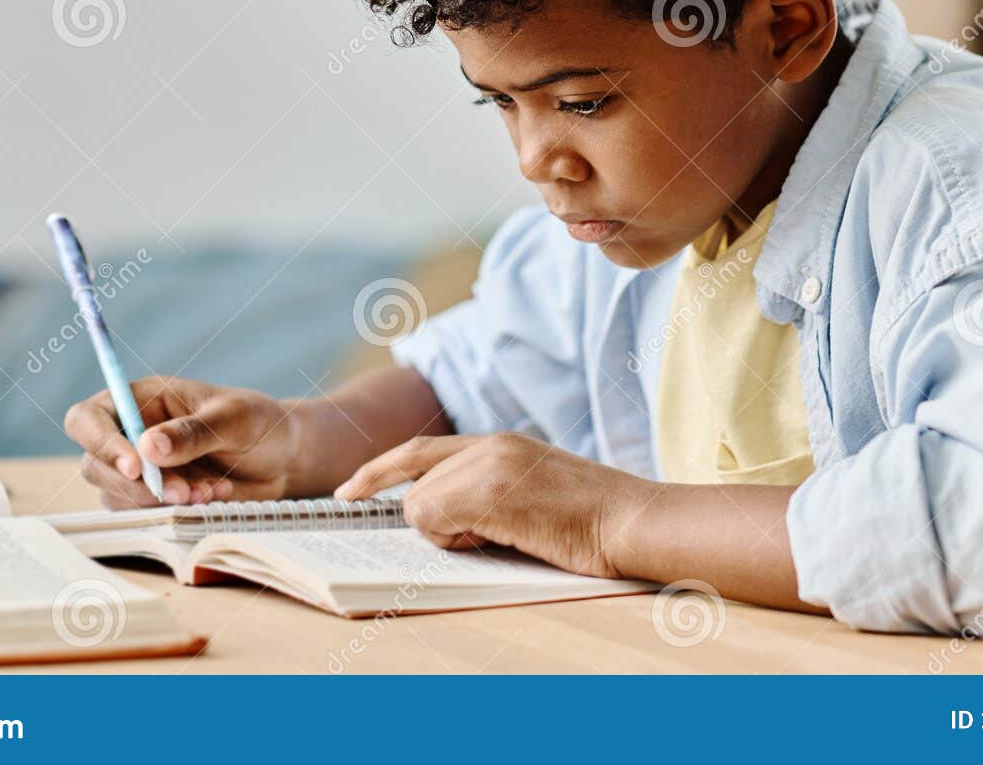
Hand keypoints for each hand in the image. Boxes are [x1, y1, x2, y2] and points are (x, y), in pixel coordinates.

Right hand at [63, 375, 300, 508]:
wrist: (283, 456)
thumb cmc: (258, 422)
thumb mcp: (234, 419)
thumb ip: (193, 432)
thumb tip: (148, 447)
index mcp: (142, 399)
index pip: (89, 418)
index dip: (100, 443)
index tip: (136, 467)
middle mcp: (132, 433)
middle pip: (96, 465)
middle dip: (138, 484)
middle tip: (182, 492)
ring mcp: (141, 469)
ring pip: (119, 494)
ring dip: (159, 501)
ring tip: (209, 491)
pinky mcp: (156, 498)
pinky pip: (146, 513)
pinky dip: (176, 511)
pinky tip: (213, 496)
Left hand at [334, 432, 652, 578]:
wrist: (634, 522)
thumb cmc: (592, 525)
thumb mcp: (530, 498)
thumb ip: (485, 497)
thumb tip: (439, 520)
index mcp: (500, 444)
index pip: (421, 452)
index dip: (379, 471)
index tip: (349, 491)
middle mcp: (490, 445)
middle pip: (415, 486)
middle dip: (433, 522)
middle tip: (485, 535)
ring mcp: (489, 464)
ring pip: (420, 506)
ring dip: (449, 534)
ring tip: (505, 534)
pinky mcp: (490, 489)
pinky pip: (433, 518)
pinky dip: (457, 539)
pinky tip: (503, 536)